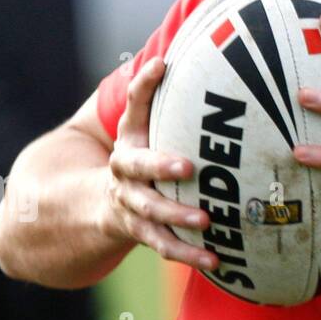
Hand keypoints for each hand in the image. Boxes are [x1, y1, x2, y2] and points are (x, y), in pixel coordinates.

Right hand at [101, 57, 216, 270]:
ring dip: (177, 218)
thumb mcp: (136, 127)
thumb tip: (163, 58)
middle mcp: (126, 179)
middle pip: (138, 172)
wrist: (104, 206)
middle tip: (187, 166)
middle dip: (160, 168)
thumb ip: (145, 96)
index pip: (133, 112)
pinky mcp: (146, 235)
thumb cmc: (136, 157)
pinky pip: (166, 246)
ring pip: (153, 215)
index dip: (143, 89)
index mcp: (127, 147)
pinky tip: (216, 260)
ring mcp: (134, 210)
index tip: (161, 67)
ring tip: (206, 221)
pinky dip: (189, 254)